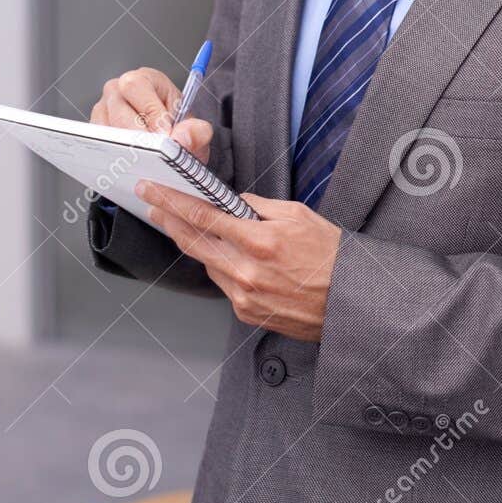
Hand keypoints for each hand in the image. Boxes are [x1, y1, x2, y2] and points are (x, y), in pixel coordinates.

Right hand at [90, 66, 212, 162]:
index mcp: (146, 80)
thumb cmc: (178, 131)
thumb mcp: (196, 131)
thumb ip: (197, 132)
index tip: (164, 135)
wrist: (170, 148)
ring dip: (124, 147)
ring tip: (144, 162)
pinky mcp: (95, 130)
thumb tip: (181, 137)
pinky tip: (130, 164)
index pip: (137, 86)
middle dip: (137, 135)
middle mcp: (119, 90)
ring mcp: (103, 110)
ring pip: (105, 129)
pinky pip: (97, 143)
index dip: (150, 112)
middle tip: (154, 154)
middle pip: (117, 109)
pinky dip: (113, 155)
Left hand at [135, 182, 340, 341]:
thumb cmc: (331, 256)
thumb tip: (233, 201)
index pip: (202, 216)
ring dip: (196, 244)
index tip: (153, 191)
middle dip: (167, 220)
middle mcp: (246, 270)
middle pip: (192, 242)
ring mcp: (243, 295)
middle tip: (153, 204)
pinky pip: (223, 284)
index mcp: (260, 240)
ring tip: (189, 227)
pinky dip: (222, 267)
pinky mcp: (246, 312)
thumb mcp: (299, 216)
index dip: (171, 201)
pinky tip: (229, 258)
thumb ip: (260, 206)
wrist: (348, 301)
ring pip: (207, 263)